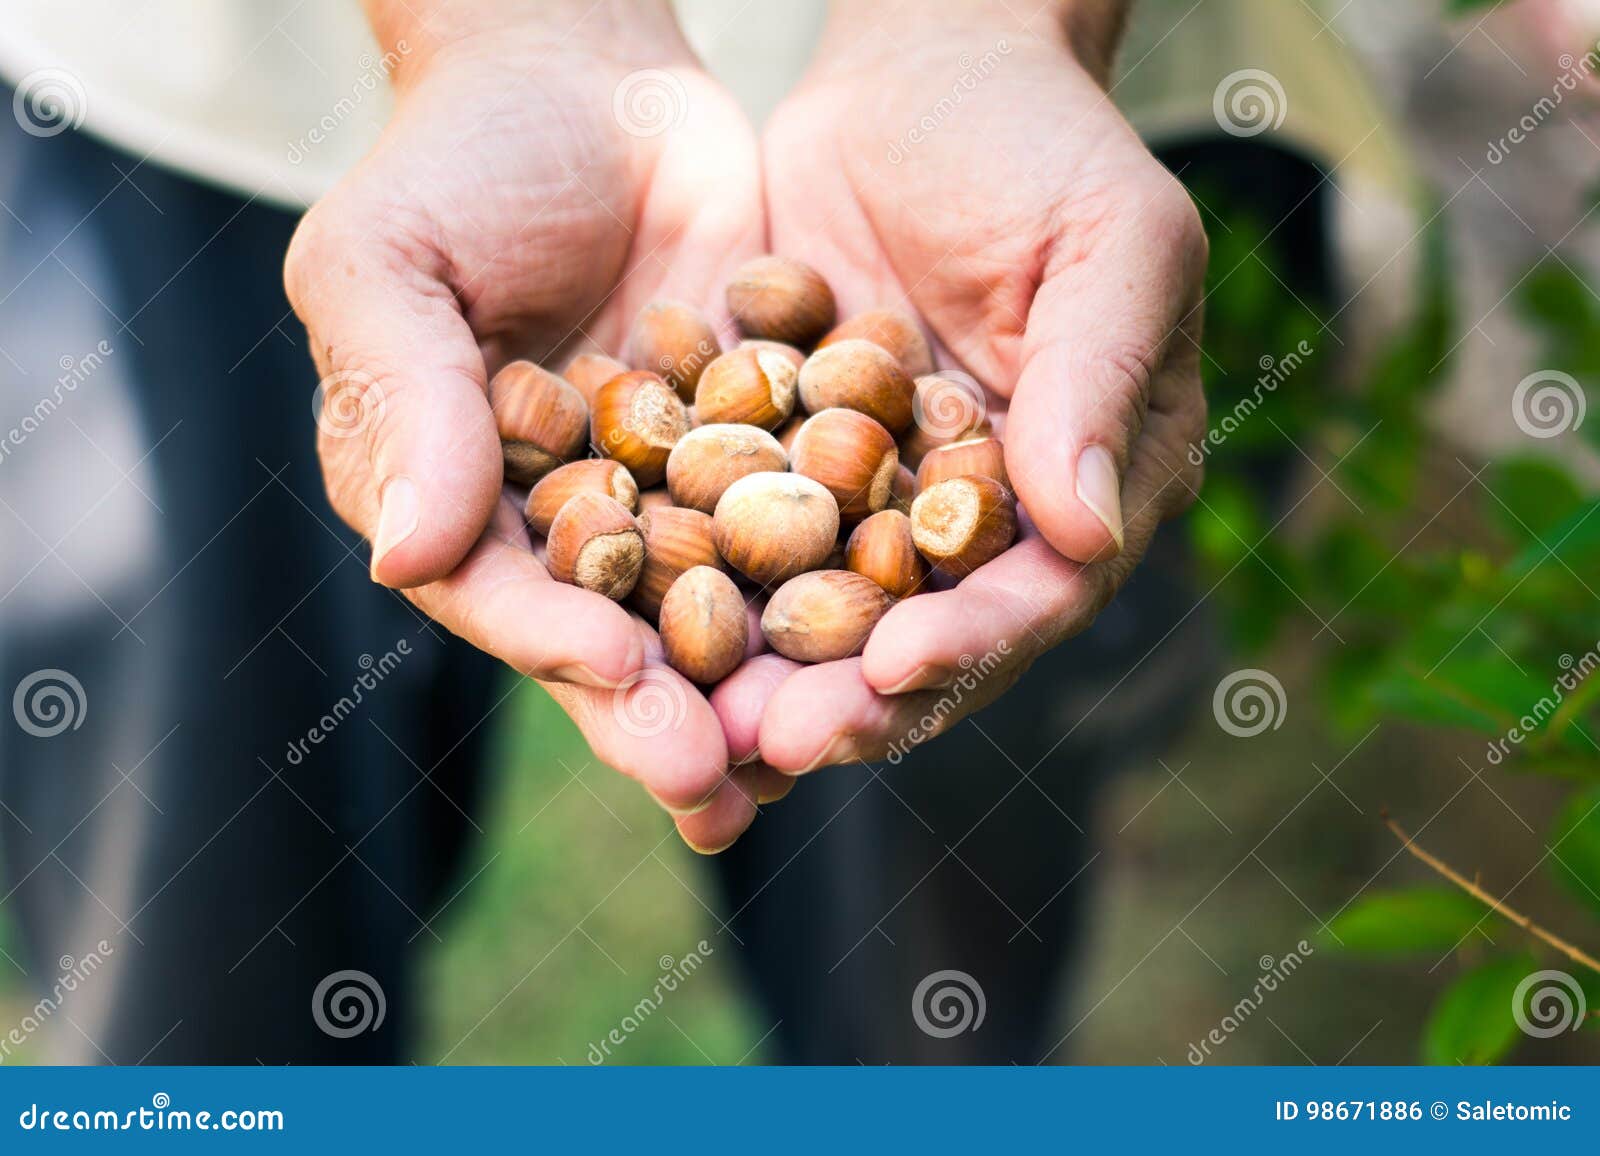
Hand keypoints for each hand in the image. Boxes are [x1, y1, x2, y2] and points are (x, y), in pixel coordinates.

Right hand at [284, 0, 768, 849]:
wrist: (589, 76)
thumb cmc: (456, 160)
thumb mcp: (390, 263)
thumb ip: (406, 404)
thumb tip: (405, 560)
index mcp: (455, 503)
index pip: (502, 595)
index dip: (555, 645)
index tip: (619, 682)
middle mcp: (566, 522)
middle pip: (617, 636)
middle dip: (668, 712)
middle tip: (723, 787)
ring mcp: (671, 494)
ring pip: (721, 607)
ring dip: (764, 681)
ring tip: (820, 746)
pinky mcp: (763, 452)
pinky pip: (808, 523)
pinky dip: (849, 574)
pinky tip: (901, 628)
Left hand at [713, 3, 1208, 772]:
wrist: (919, 72)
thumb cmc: (1039, 142)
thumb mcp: (1108, 239)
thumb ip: (1099, 376)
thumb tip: (1084, 533)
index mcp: (1087, 483)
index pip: (1036, 593)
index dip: (972, 643)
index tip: (896, 669)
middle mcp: (985, 518)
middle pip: (923, 634)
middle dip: (852, 698)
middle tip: (771, 744)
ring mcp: (884, 501)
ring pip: (828, 615)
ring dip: (767, 677)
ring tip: (697, 728)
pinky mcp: (795, 469)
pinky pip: (748, 547)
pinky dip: (703, 595)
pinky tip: (637, 637)